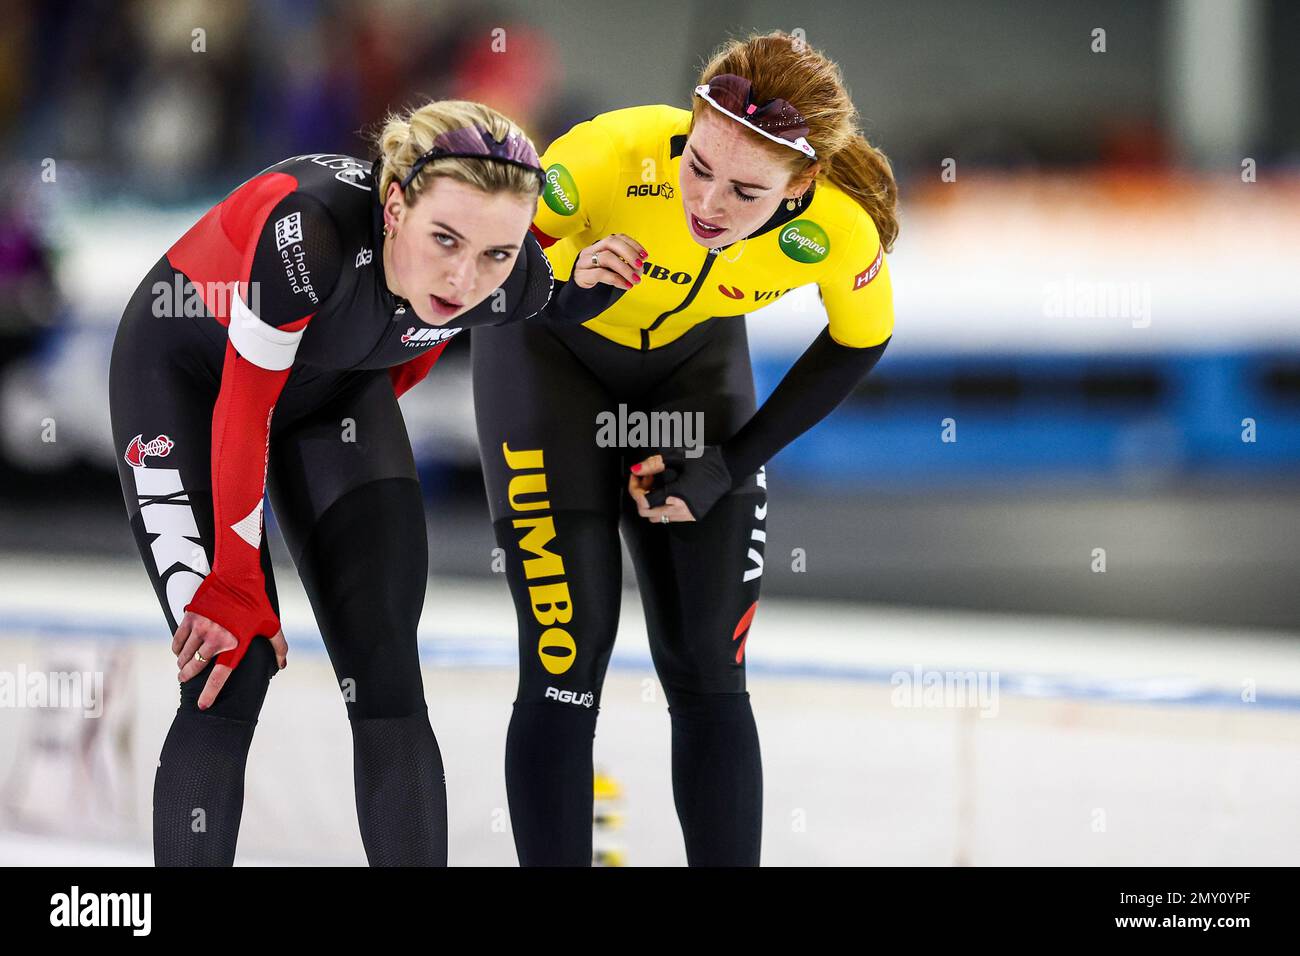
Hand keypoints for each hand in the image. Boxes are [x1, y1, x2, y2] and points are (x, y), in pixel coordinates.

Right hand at [172, 611, 287, 709]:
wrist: (237, 575)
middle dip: (187, 676)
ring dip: (182, 663)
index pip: (220, 676)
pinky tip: (179, 652)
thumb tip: (281, 665)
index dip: (210, 692)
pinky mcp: (190, 617)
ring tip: (183, 667)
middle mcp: (216, 639)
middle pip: (195, 667)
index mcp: (236, 644)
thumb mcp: (271, 624)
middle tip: (184, 679)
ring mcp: (201, 628)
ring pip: (184, 655)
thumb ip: (278, 647)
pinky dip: (177, 649)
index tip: (202, 705)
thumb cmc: (256, 601)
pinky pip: (178, 640)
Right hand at [573, 233, 647, 289]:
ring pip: (607, 257)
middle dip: (629, 253)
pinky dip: (617, 279)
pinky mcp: (581, 275)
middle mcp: (591, 250)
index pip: (617, 237)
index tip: (645, 256)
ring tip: (635, 280)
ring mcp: (584, 262)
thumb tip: (640, 268)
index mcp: (599, 246)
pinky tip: (626, 285)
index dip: (633, 244)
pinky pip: (601, 274)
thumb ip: (625, 265)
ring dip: (625, 268)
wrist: (579, 296)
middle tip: (640, 266)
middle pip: (611, 242)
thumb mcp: (613, 270)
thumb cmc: (598, 281)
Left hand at [628, 447, 732, 522]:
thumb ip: (654, 464)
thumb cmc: (707, 460)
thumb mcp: (678, 458)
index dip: (634, 488)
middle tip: (646, 478)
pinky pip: (669, 517)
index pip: (644, 500)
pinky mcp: (692, 515)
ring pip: (657, 517)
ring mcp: (688, 515)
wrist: (729, 467)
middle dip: (640, 494)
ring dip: (650, 502)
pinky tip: (666, 490)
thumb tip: (636, 469)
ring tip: (656, 484)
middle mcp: (682, 510)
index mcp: (678, 495)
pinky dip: (661, 506)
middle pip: (646, 512)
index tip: (636, 475)